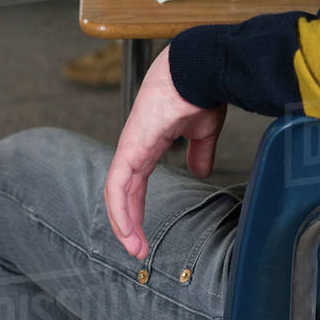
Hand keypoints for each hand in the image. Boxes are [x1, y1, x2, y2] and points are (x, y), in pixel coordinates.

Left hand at [103, 47, 226, 258]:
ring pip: (117, 191)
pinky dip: (120, 209)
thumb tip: (200, 172)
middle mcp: (137, 144)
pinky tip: (128, 230)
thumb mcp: (202, 130)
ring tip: (135, 248)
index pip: (136, 180)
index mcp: (151, 140)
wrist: (200, 69)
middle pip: (124, 190)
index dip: (138, 207)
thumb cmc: (202, 90)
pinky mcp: (131, 146)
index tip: (144, 234)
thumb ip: (199, 152)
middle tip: (138, 250)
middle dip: (129, 222)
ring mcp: (131, 144)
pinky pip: (117, 184)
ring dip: (123, 222)